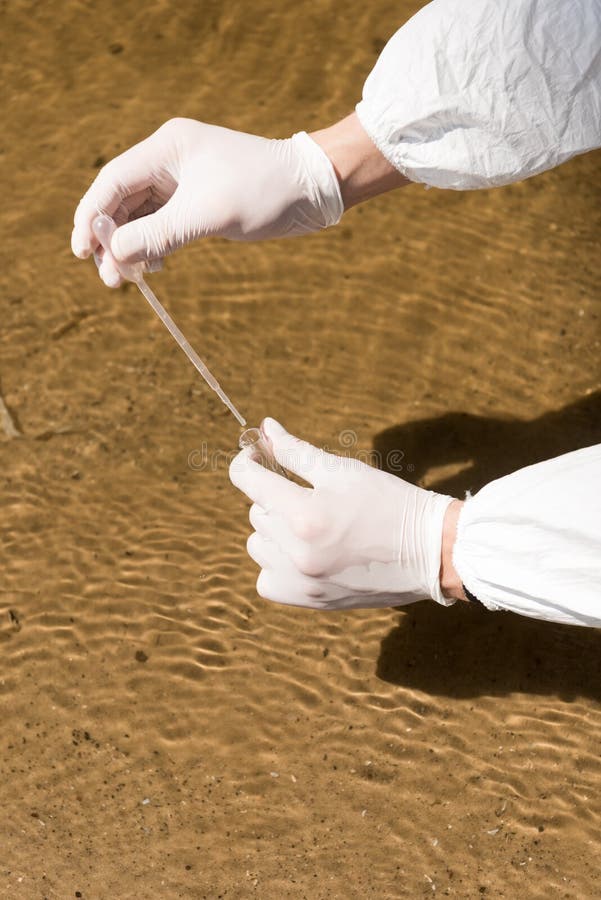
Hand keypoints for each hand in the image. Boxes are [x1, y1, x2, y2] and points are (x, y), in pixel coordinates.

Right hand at [71, 118, 342, 286]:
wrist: (313, 189)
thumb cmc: (265, 191)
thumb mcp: (208, 215)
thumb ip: (158, 234)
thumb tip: (114, 254)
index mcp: (167, 148)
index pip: (113, 181)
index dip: (91, 216)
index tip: (81, 251)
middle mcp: (170, 160)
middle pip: (123, 200)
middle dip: (111, 238)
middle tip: (108, 278)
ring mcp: (185, 180)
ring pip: (142, 215)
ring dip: (132, 246)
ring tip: (127, 281)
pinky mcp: (200, 199)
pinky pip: (164, 223)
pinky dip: (155, 245)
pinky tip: (156, 266)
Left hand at [229, 418, 455, 609]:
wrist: (431, 552)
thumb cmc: (390, 503)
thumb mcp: (343, 471)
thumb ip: (296, 451)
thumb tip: (264, 428)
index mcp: (305, 515)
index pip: (249, 481)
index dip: (247, 461)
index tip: (255, 454)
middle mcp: (297, 553)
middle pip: (257, 512)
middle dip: (275, 496)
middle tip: (306, 492)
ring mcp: (302, 582)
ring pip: (258, 545)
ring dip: (274, 530)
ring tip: (310, 525)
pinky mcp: (309, 601)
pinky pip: (266, 579)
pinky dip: (277, 564)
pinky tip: (303, 553)